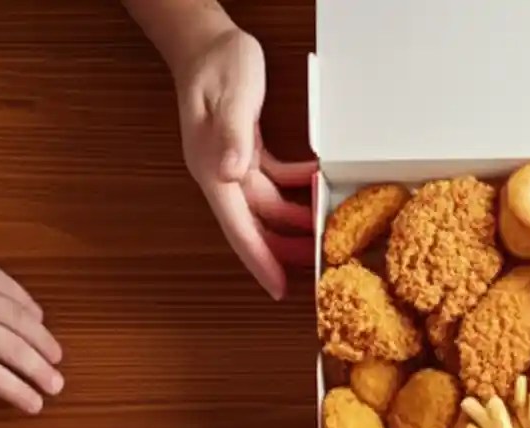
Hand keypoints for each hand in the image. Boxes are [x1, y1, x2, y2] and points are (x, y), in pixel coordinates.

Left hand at [0, 218, 62, 416]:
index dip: (18, 392)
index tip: (36, 404)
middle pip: (14, 349)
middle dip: (40, 369)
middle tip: (57, 384)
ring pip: (19, 317)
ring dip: (42, 338)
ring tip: (56, 354)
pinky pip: (8, 286)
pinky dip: (27, 303)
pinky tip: (38, 316)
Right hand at [173, 27, 315, 299]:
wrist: (206, 37)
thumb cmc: (217, 62)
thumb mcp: (229, 95)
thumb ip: (231, 134)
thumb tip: (232, 173)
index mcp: (211, 167)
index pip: (237, 226)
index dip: (258, 260)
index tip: (278, 288)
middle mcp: (220, 171)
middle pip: (255, 223)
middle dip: (285, 249)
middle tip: (317, 268)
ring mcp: (231, 161)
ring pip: (267, 205)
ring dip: (294, 220)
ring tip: (324, 235)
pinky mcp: (245, 149)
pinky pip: (273, 179)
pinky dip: (295, 186)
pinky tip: (317, 187)